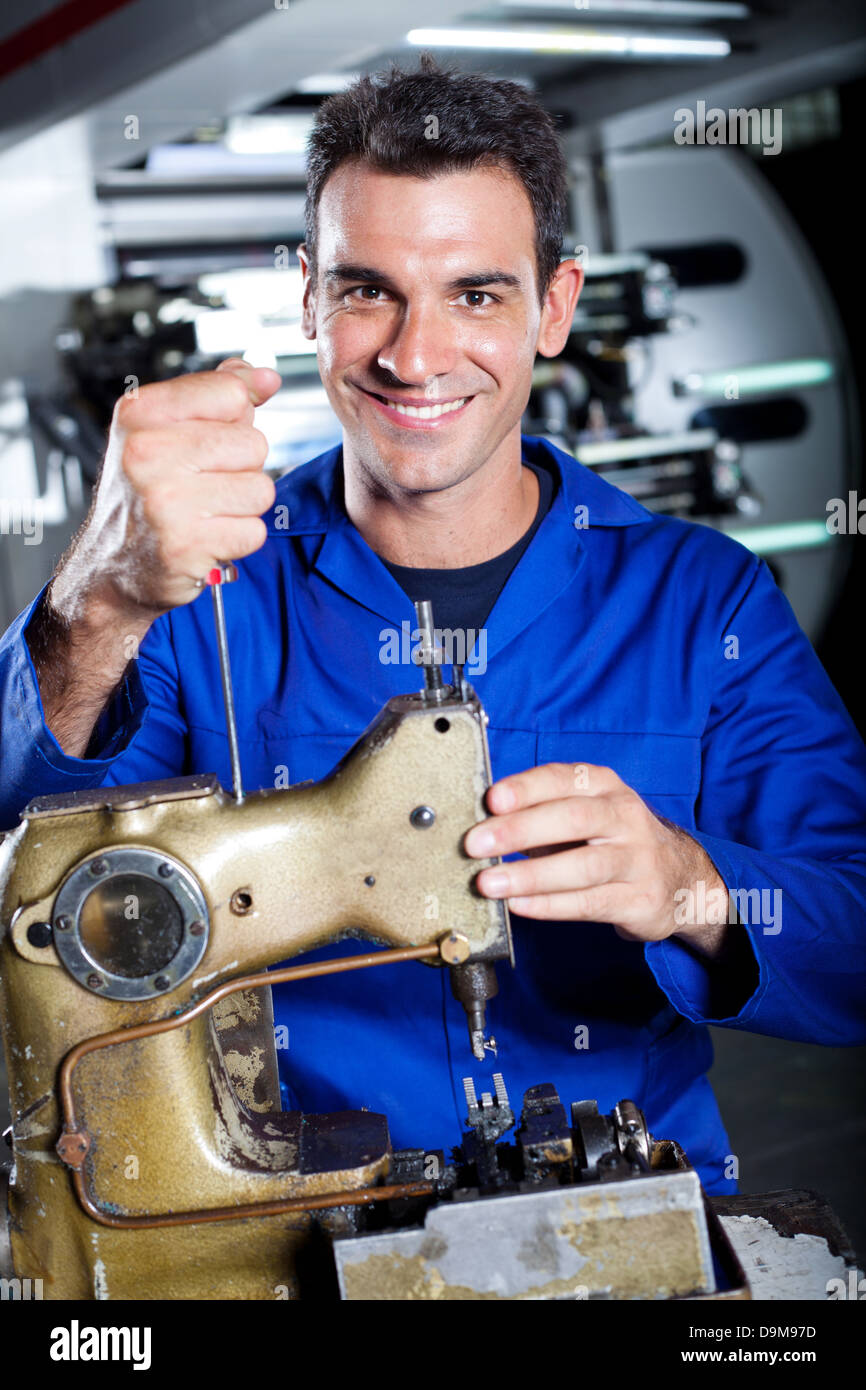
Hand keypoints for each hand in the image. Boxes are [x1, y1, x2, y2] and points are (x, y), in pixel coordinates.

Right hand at [51, 358, 280, 622]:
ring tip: (204, 510)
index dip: (235, 417)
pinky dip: (237, 538)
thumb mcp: (164, 427)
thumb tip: (266, 378)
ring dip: (241, 504)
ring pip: (260, 489)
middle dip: (240, 466)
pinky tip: (206, 536)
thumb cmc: (143, 491)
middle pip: (253, 444)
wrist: (113, 563)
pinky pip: (254, 531)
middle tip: (201, 483)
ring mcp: (164, 502)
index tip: (211, 435)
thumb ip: (216, 393)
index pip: (231, 393)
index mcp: (140, 413)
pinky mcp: (185, 545)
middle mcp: (146, 454)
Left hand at [464, 762, 728, 952]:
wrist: (679, 878)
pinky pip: (589, 902)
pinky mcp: (639, 899)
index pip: (564, 779)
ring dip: (530, 875)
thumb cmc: (610, 840)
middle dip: (520, 830)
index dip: (527, 788)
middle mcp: (624, 817)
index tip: (491, 799)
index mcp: (605, 787)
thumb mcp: (584, 814)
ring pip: (582, 866)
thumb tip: (480, 823)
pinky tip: (519, 906)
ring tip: (490, 883)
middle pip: (573, 818)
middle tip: (476, 844)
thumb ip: (538, 813)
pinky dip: (550, 905)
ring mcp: (636, 859)